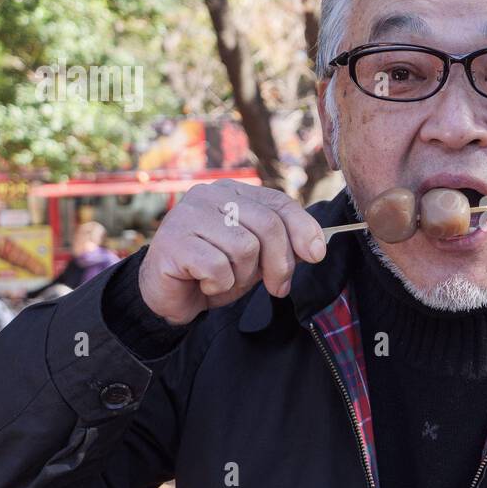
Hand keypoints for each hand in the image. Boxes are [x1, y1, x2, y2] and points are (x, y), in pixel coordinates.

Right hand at [138, 180, 326, 325]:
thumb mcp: (257, 257)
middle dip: (280, 263)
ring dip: (242, 275)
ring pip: (244, 247)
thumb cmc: (215, 271)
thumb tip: (317, 247)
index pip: (280, 202)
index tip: (316, 255)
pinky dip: (218, 284)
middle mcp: (209, 195)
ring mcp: (188, 214)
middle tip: (278, 287)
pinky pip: (218, 266)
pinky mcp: (173, 240)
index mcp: (233, 191)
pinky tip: (204, 283)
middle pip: (268, 225)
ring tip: (224, 279)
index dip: (304, 229)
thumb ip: (283, 245)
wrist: (169, 296)